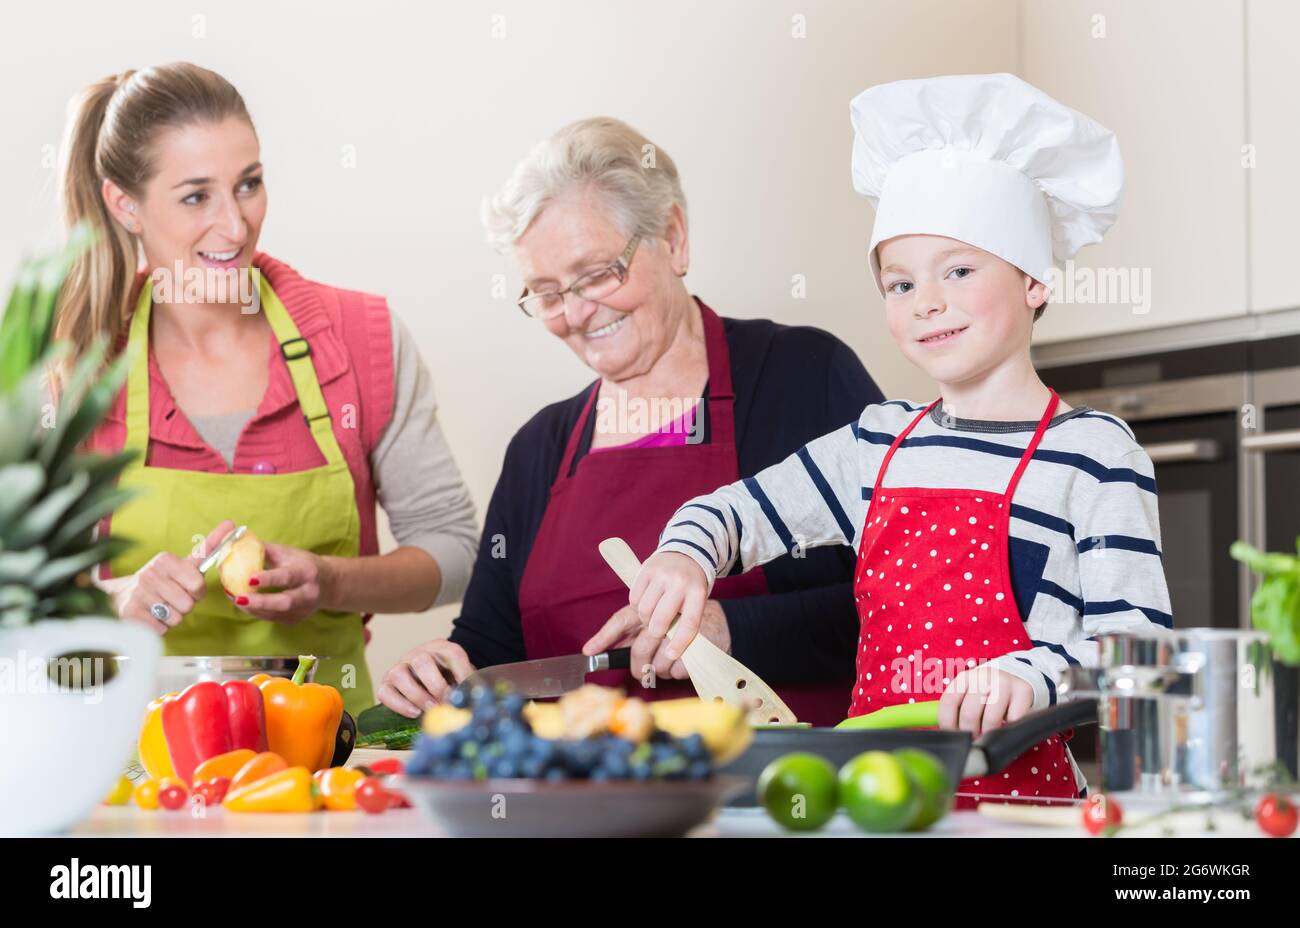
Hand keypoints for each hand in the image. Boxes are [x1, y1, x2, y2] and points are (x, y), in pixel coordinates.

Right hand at [115, 521, 234, 633]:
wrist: (124, 594)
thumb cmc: (164, 579)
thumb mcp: (184, 563)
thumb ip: (208, 547)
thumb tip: (231, 522)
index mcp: (165, 560)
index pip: (197, 584)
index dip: (197, 590)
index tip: (190, 586)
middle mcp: (149, 574)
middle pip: (188, 604)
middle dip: (186, 605)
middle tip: (173, 598)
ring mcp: (138, 594)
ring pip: (176, 618)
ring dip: (173, 617)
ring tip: (161, 606)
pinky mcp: (130, 613)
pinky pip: (161, 629)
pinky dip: (160, 627)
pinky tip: (150, 615)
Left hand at [233, 542, 331, 623]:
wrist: (329, 582)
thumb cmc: (302, 563)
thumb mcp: (288, 552)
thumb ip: (264, 549)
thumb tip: (236, 543)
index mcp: (307, 572)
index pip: (287, 576)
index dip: (269, 579)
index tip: (249, 579)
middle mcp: (309, 592)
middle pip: (285, 602)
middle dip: (261, 602)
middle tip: (238, 598)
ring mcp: (304, 609)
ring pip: (277, 614)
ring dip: (254, 609)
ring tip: (236, 600)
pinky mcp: (297, 619)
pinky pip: (274, 619)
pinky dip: (258, 613)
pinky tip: (246, 605)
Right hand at [377, 639, 475, 716]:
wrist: (426, 685)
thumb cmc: (447, 682)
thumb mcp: (460, 678)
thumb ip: (467, 686)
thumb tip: (475, 701)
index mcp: (441, 649)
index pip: (452, 653)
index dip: (462, 672)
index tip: (467, 690)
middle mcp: (417, 654)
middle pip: (422, 661)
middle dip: (436, 685)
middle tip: (446, 703)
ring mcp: (399, 668)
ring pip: (399, 674)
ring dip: (417, 695)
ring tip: (432, 709)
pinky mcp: (385, 684)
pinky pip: (385, 692)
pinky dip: (399, 704)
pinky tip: (415, 713)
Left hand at [583, 600, 730, 684]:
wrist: (717, 620)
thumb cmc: (679, 623)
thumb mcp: (655, 620)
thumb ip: (633, 633)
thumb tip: (608, 650)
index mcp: (648, 605)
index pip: (621, 621)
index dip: (603, 637)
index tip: (589, 651)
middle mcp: (662, 612)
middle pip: (640, 648)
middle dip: (638, 667)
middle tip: (640, 673)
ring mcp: (679, 626)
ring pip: (659, 661)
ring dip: (660, 670)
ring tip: (666, 664)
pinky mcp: (695, 639)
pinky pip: (677, 668)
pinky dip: (677, 672)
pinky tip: (681, 662)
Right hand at [624, 551, 710, 666]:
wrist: (685, 553)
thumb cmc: (690, 585)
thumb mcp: (696, 600)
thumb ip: (685, 620)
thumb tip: (669, 653)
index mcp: (697, 593)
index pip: (689, 624)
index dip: (680, 643)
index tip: (671, 655)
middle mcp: (680, 582)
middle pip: (661, 620)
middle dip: (656, 632)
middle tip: (657, 632)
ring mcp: (662, 575)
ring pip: (644, 611)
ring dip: (645, 619)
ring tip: (651, 615)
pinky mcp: (646, 569)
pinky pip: (634, 598)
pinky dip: (636, 605)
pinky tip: (645, 601)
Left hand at [938, 665, 1033, 736]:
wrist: (1017, 676)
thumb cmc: (988, 692)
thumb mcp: (970, 693)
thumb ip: (957, 708)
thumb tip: (944, 733)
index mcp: (964, 678)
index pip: (948, 702)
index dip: (948, 724)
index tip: (954, 737)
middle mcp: (983, 677)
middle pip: (969, 714)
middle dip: (969, 733)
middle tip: (973, 740)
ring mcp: (1004, 683)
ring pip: (991, 720)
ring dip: (988, 734)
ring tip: (988, 736)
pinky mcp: (1023, 691)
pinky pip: (1013, 720)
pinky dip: (1009, 729)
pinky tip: (1006, 725)